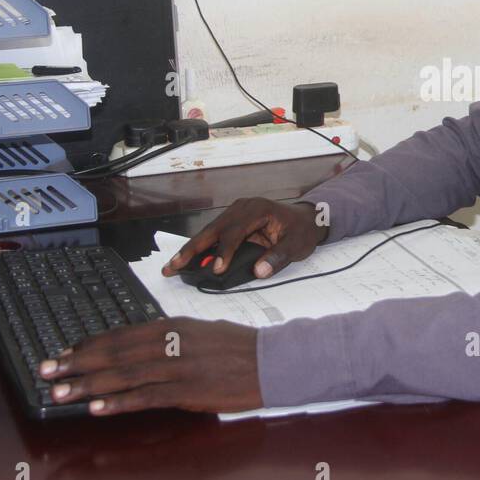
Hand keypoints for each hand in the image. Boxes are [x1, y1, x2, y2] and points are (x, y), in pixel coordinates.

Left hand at [38, 317, 261, 414]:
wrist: (271, 360)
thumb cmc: (238, 346)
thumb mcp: (200, 330)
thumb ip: (169, 336)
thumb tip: (139, 344)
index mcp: (172, 325)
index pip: (120, 334)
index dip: (88, 344)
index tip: (63, 352)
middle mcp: (170, 342)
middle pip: (114, 353)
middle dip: (76, 363)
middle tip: (47, 371)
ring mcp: (178, 366)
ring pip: (124, 374)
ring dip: (88, 384)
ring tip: (61, 394)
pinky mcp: (188, 390)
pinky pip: (147, 396)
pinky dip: (120, 402)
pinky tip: (99, 408)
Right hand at [161, 197, 328, 279]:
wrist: (307, 219)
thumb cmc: (301, 231)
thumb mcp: (297, 245)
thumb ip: (278, 258)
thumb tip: (259, 271)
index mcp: (258, 210)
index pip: (235, 231)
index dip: (224, 251)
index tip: (216, 268)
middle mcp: (243, 208)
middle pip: (214, 229)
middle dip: (193, 248)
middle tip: (174, 265)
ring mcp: (235, 212)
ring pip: (209, 231)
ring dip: (191, 248)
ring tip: (172, 266)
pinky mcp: (232, 220)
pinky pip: (214, 234)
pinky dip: (200, 246)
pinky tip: (187, 259)